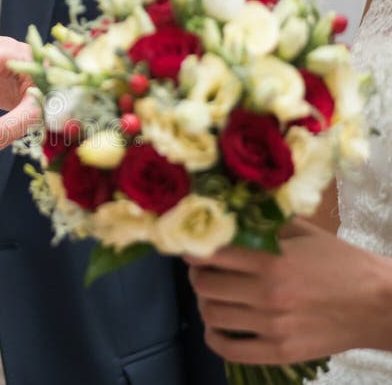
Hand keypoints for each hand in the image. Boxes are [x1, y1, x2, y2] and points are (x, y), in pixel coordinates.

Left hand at [185, 219, 391, 364]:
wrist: (381, 304)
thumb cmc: (341, 262)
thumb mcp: (304, 233)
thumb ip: (265, 224)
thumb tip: (229, 214)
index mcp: (272, 260)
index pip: (210, 254)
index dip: (193, 249)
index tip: (193, 247)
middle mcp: (268, 293)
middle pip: (203, 285)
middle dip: (197, 275)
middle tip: (204, 271)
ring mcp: (273, 325)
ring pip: (211, 315)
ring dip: (205, 303)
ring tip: (215, 296)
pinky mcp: (279, 351)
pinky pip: (229, 349)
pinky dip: (214, 338)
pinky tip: (218, 327)